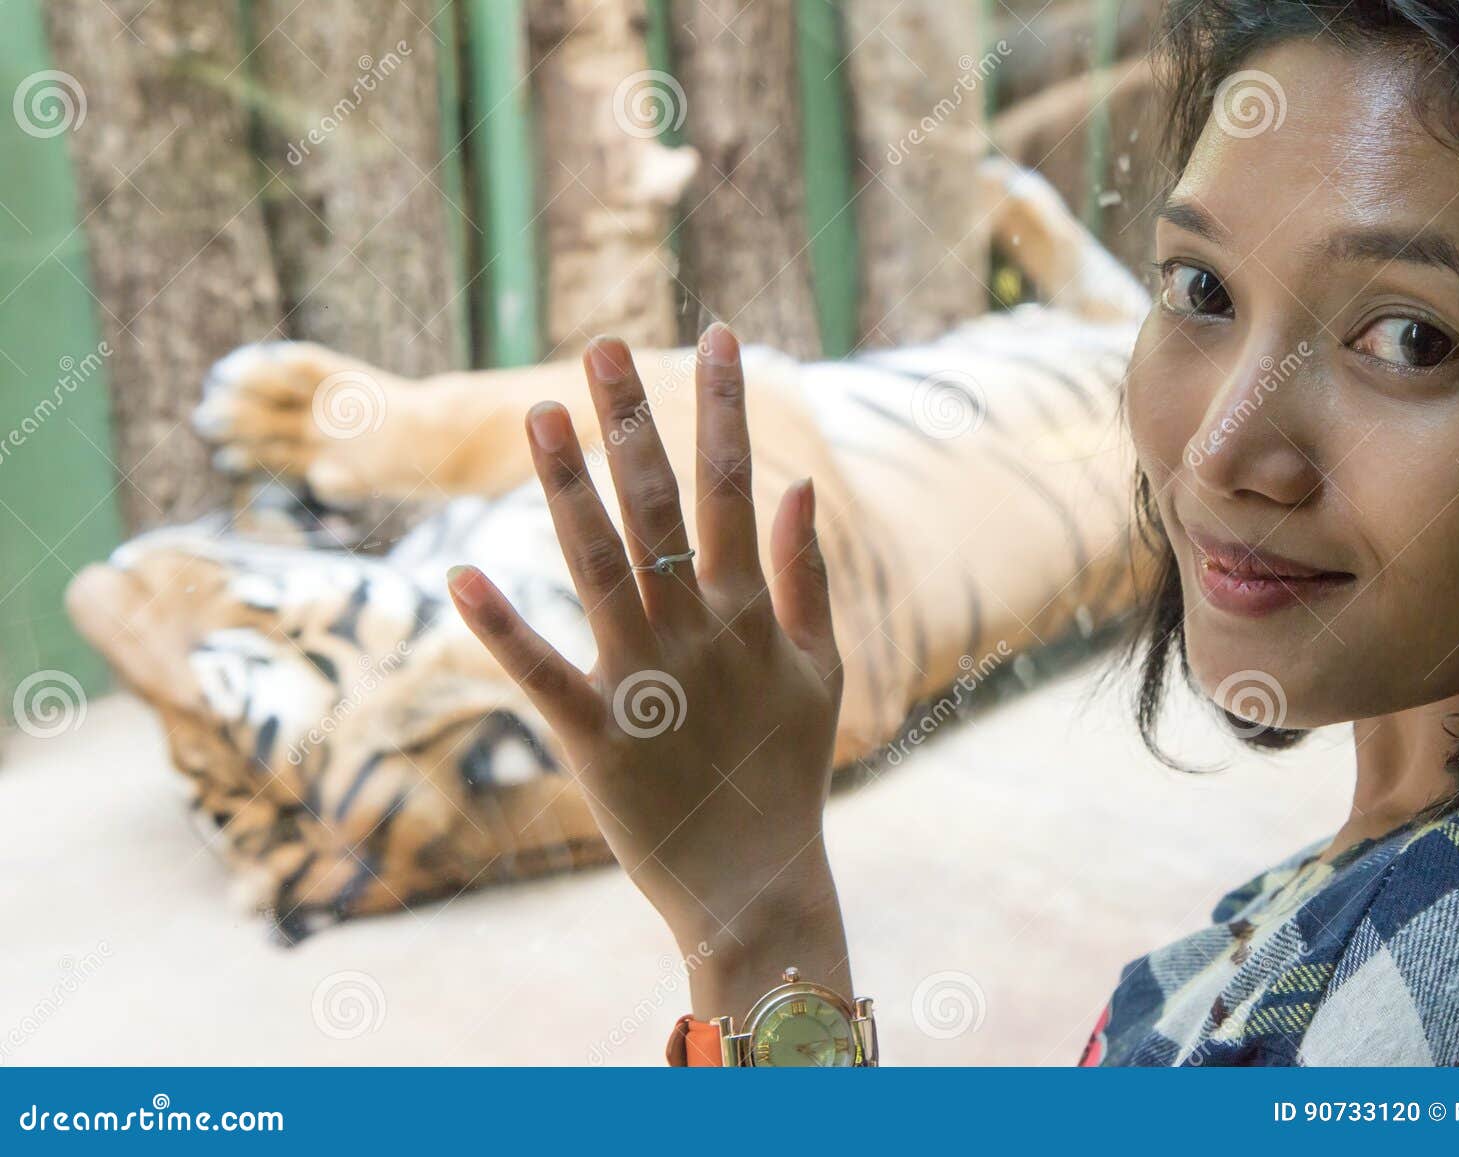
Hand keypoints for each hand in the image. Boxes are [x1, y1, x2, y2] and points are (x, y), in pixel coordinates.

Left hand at [447, 324, 850, 1014]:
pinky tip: (461, 576)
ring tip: (540, 412)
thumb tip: (798, 486)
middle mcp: (696, 632)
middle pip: (660, 507)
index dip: (723, 408)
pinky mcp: (595, 737)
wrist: (756, 883)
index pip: (733, 487)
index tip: (716, 335)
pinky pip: (542, 674)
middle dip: (634, 421)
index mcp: (747, 612)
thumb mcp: (821, 671)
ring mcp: (645, 681)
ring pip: (600, 566)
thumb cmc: (784, 773)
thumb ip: (805, 578)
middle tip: (602, 346)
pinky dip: (502, 629)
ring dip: (571, 488)